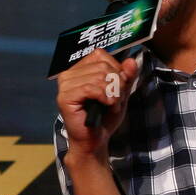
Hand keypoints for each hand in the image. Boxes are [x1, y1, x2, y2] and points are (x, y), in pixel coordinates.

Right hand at [55, 49, 138, 163]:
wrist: (95, 140)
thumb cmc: (104, 117)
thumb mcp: (120, 92)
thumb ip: (126, 76)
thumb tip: (130, 61)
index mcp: (78, 70)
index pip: (100, 54)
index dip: (115, 68)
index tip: (118, 87)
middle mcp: (68, 74)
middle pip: (101, 65)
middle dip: (116, 83)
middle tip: (116, 100)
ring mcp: (64, 85)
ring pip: (98, 76)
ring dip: (113, 93)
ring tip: (112, 105)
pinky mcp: (65, 97)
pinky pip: (91, 88)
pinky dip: (105, 97)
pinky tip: (107, 106)